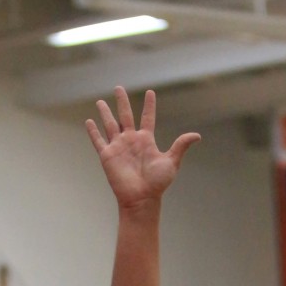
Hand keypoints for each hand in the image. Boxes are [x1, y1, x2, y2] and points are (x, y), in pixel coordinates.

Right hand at [86, 87, 199, 210]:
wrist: (141, 198)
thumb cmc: (157, 183)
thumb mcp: (172, 162)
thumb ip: (181, 146)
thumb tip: (197, 136)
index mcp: (146, 140)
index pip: (148, 117)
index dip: (149, 105)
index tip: (150, 92)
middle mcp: (131, 140)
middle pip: (125, 115)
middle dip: (122, 102)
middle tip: (118, 88)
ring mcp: (118, 147)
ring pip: (110, 125)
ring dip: (105, 113)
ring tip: (100, 101)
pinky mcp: (107, 156)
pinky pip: (98, 141)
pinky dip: (93, 132)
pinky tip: (89, 121)